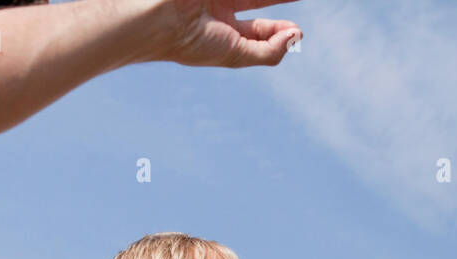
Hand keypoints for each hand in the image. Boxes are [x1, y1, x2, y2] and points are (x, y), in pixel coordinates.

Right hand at [159, 0, 301, 68]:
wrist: (159, 21)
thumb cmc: (193, 44)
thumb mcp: (235, 55)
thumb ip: (268, 51)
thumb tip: (297, 37)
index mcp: (223, 33)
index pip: (259, 30)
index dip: (280, 30)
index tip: (297, 30)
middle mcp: (219, 10)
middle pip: (259, 0)